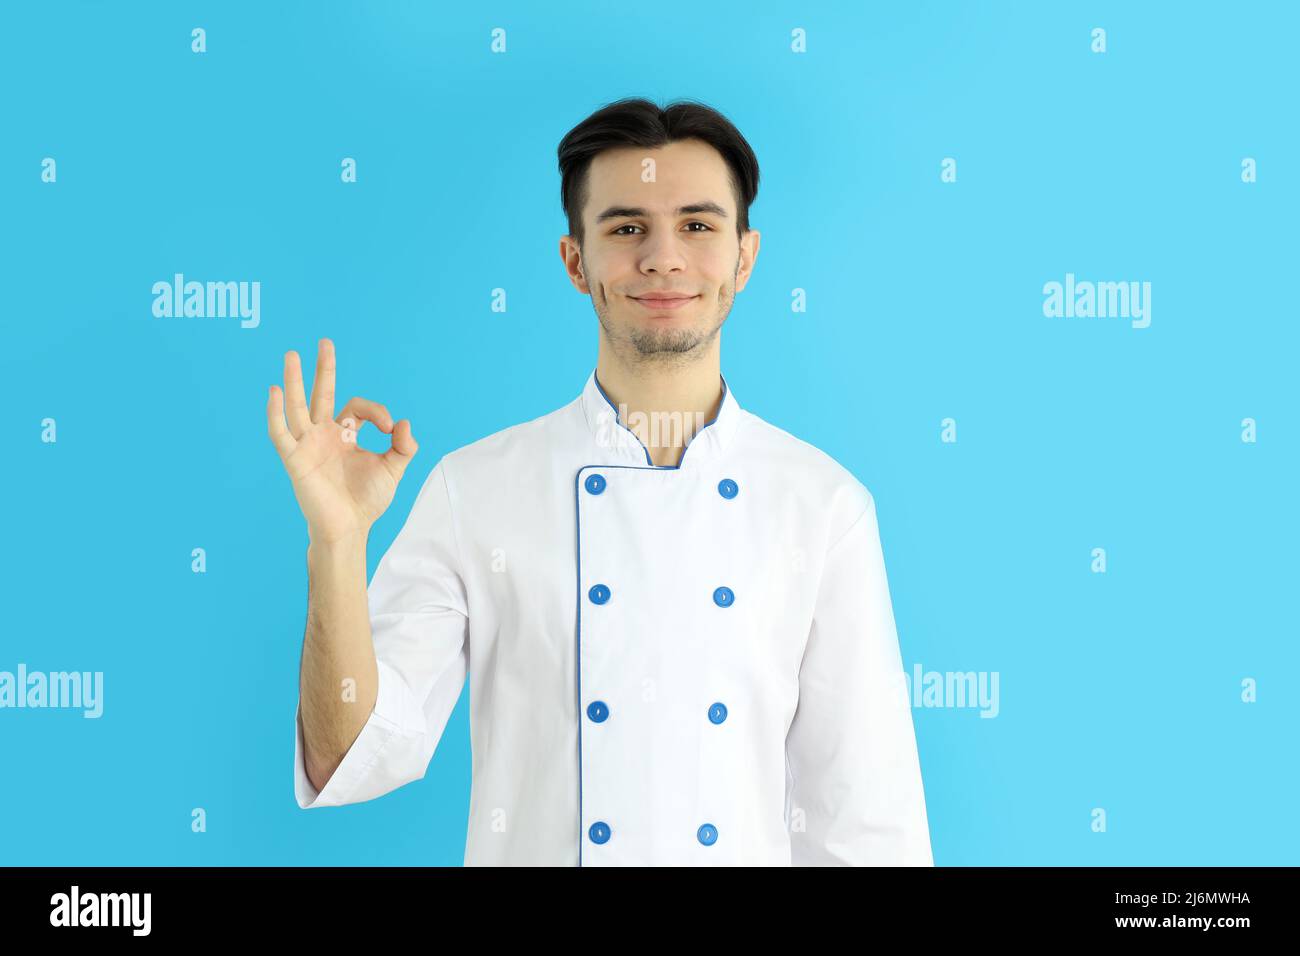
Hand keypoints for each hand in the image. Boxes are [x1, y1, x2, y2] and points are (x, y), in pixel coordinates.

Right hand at [267, 338, 418, 544]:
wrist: (349, 528)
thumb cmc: (367, 501)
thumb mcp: (393, 470)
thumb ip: (404, 446)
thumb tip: (404, 423)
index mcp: (346, 435)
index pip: (357, 407)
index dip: (377, 412)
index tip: (390, 429)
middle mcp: (324, 435)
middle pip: (321, 394)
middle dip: (323, 369)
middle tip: (325, 342)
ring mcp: (307, 444)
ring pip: (298, 406)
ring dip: (294, 380)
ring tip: (292, 354)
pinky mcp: (294, 459)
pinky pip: (281, 433)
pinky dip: (275, 413)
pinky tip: (275, 391)